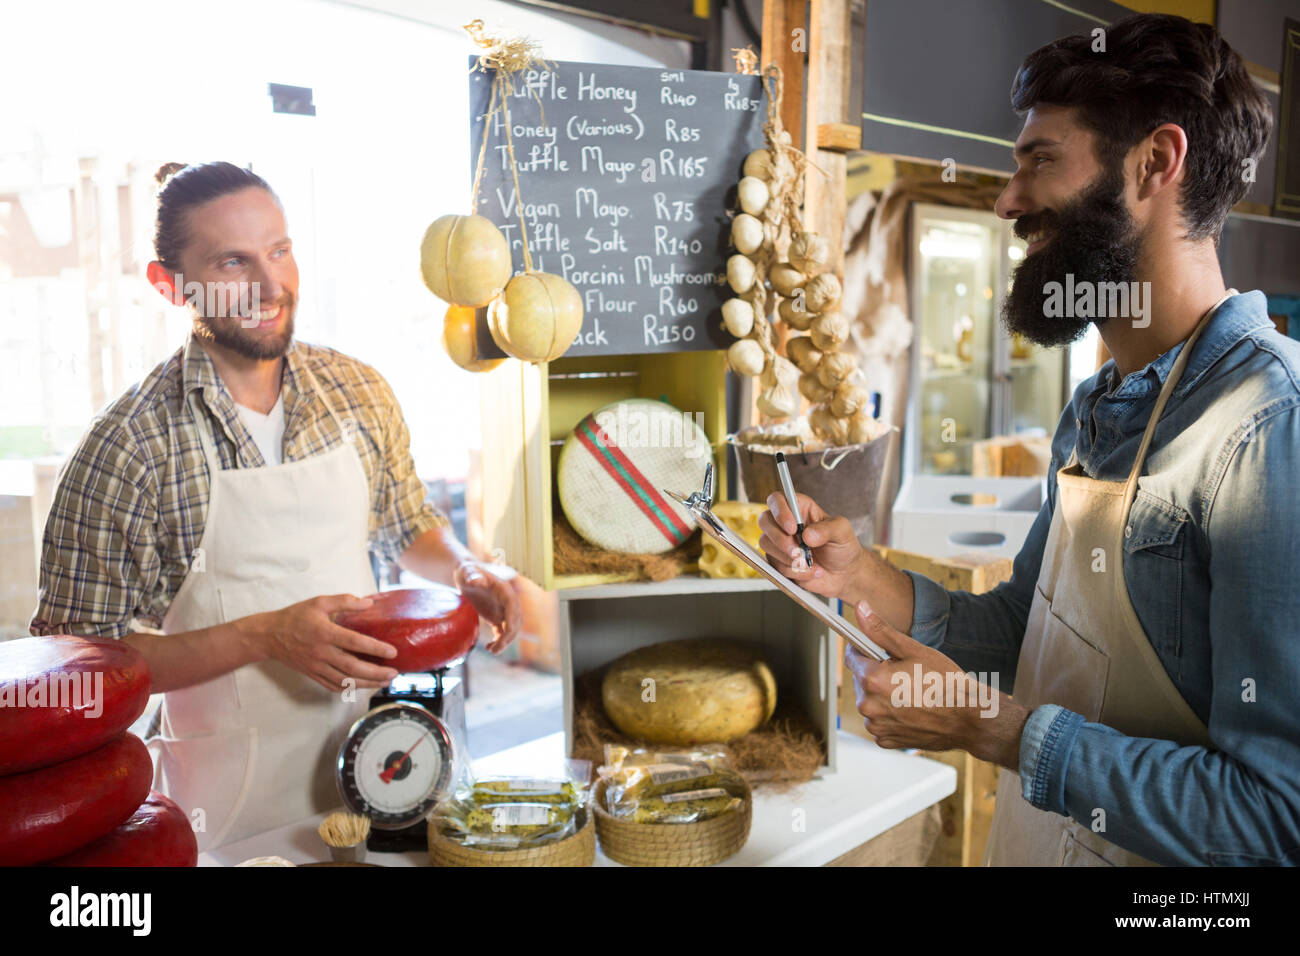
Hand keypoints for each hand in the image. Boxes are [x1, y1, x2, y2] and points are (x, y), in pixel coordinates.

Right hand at [249, 593, 400, 692]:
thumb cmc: (296, 617)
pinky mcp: (312, 674)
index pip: (354, 642)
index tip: (392, 652)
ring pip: (345, 681)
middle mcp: (321, 652)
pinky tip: (363, 686)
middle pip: (352, 667)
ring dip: (367, 684)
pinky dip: (350, 689)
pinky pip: (333, 686)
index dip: (374, 648)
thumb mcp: (319, 602)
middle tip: (393, 673)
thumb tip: (369, 603)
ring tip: (384, 681)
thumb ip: (344, 601)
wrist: (269, 636)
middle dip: (376, 673)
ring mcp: (316, 667)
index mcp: (324, 633)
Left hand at [454, 561, 523, 654]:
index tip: (504, 635)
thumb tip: (477, 581)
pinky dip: (499, 640)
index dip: (512, 623)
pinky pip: (503, 631)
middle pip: (515, 622)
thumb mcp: (468, 571)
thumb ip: (473, 575)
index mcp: (505, 591)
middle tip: (495, 649)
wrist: (465, 574)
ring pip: (511, 629)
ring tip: (491, 650)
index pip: (513, 608)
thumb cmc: (468, 571)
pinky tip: (489, 647)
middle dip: (508, 637)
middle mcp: (508, 601)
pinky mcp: (497, 616)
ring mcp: (503, 610)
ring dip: (505, 641)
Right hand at [758, 491, 865, 598]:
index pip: (777, 500)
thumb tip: (807, 535)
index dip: (780, 511)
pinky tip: (811, 571)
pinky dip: (794, 571)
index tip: (793, 528)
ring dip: (788, 558)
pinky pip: (775, 565)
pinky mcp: (778, 561)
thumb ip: (827, 529)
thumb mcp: (842, 532)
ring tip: (810, 564)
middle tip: (798, 551)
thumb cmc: (843, 547)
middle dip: (780, 539)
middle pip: (765, 521)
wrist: (843, 574)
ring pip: (766, 544)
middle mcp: (785, 523)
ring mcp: (779, 543)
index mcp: (799, 508)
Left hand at [843, 602, 1028, 767]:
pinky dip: (890, 716)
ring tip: (911, 694)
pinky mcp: (885, 740)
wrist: (969, 719)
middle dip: (877, 675)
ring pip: (870, 702)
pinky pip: (879, 722)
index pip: (852, 656)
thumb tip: (860, 608)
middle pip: (861, 680)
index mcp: (872, 679)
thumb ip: (881, 630)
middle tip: (906, 676)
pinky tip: (910, 711)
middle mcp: (868, 705)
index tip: (883, 654)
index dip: (867, 652)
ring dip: (883, 697)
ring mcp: (876, 726)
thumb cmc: (945, 682)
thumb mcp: (913, 649)